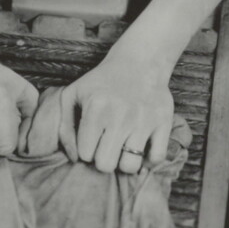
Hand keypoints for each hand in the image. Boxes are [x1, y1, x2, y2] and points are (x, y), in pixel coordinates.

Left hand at [58, 50, 174, 173]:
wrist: (139, 60)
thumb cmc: (102, 82)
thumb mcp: (74, 95)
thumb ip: (64, 127)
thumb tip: (73, 159)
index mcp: (96, 108)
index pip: (85, 154)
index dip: (87, 150)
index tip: (92, 138)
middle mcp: (120, 115)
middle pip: (105, 165)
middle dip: (103, 159)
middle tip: (106, 145)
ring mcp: (144, 120)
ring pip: (129, 167)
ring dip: (124, 162)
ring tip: (123, 148)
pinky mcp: (163, 122)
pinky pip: (156, 159)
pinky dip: (148, 160)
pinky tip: (141, 148)